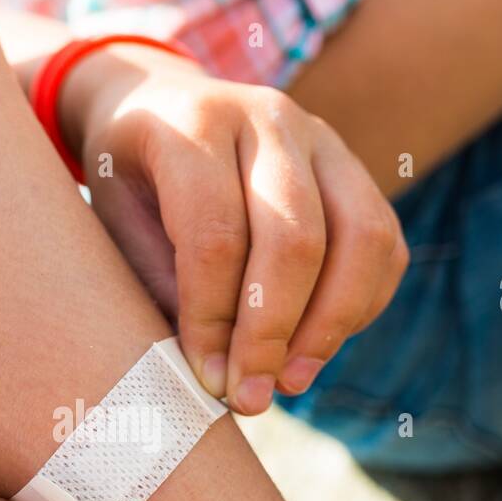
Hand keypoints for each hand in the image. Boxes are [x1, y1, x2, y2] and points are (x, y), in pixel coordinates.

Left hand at [63, 46, 407, 414]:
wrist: (162, 103)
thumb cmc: (131, 178)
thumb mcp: (116, 222)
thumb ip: (160, 284)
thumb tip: (212, 371)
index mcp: (193, 125)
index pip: (216, 235)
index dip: (214, 320)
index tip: (207, 380)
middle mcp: (267, 118)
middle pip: (295, 238)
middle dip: (274, 333)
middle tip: (251, 397)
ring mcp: (323, 139)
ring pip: (361, 237)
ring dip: (331, 325)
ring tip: (290, 382)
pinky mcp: (355, 168)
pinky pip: (385, 243)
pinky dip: (361, 306)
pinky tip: (317, 348)